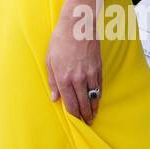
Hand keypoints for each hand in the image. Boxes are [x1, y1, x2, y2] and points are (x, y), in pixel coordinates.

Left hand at [46, 8, 102, 124]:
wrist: (78, 25)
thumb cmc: (61, 40)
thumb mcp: (50, 60)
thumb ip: (52, 82)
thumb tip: (54, 98)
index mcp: (63, 78)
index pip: (70, 103)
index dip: (73, 115)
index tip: (75, 121)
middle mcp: (77, 78)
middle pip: (82, 104)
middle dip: (84, 116)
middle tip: (86, 123)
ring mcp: (89, 74)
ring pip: (93, 98)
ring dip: (93, 109)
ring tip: (92, 116)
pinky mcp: (98, 68)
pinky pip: (99, 87)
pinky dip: (98, 96)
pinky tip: (96, 101)